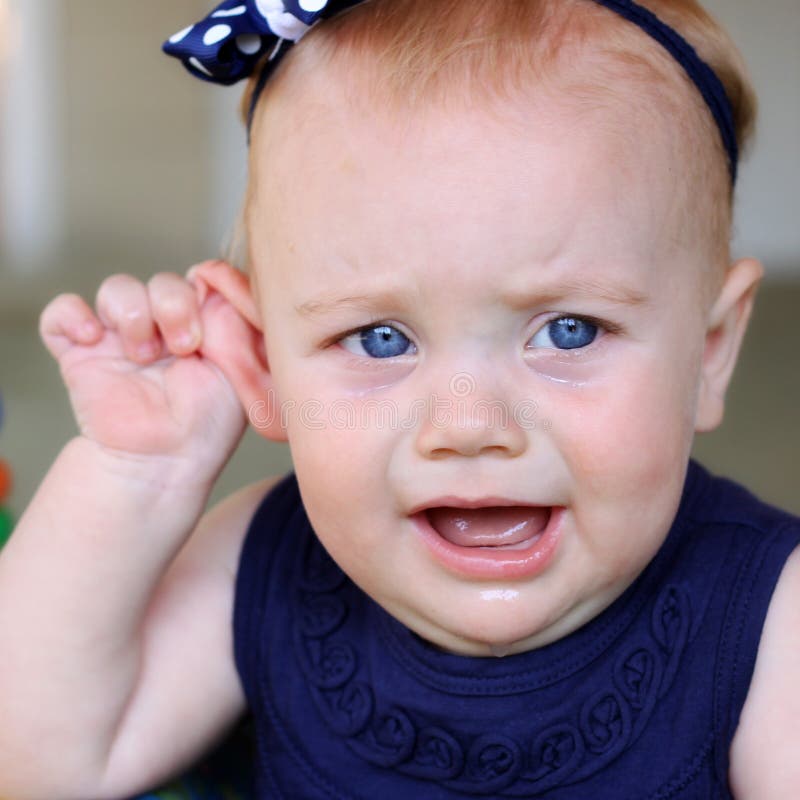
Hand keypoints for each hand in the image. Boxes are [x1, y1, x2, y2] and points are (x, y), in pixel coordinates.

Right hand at [39, 261, 261, 477]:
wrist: (167, 460)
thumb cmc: (210, 422)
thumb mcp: (242, 368)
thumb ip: (240, 322)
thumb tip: (227, 283)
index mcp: (201, 325)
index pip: (200, 281)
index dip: (205, 293)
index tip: (212, 331)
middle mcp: (160, 326)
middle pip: (162, 281)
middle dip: (174, 305)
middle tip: (184, 347)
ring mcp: (120, 337)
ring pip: (117, 287)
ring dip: (133, 313)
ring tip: (144, 355)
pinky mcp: (80, 352)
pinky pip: (61, 312)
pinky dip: (71, 314)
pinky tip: (92, 337)